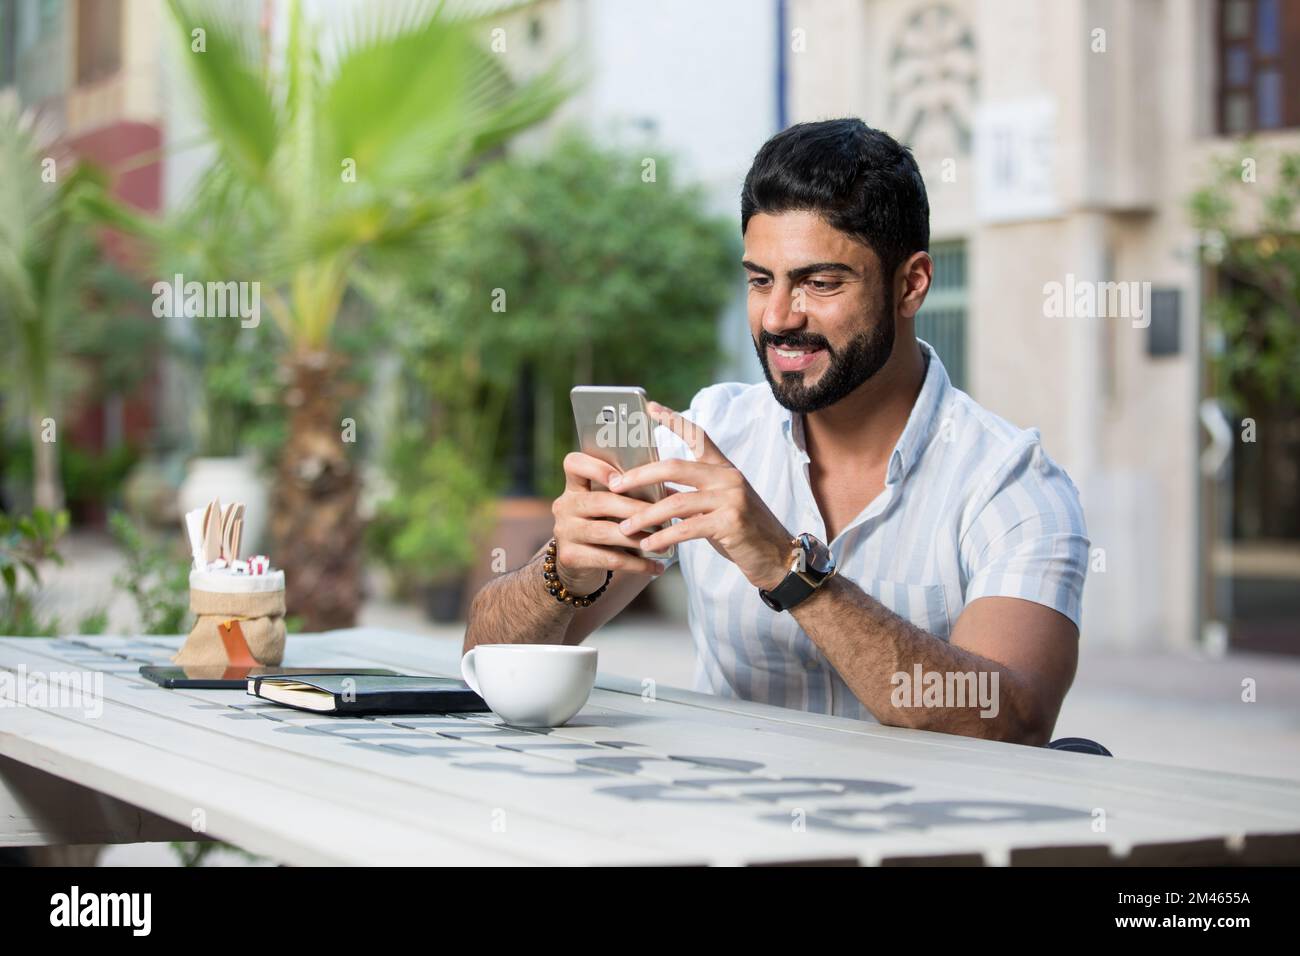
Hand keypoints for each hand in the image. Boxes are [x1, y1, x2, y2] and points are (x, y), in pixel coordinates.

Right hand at [551, 451, 666, 594]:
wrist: (580, 565)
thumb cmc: (603, 526)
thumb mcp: (609, 507)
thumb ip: (630, 495)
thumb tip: (671, 493)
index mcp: (574, 487)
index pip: (574, 464)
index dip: (596, 468)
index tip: (621, 478)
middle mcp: (564, 506)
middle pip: (600, 501)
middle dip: (635, 508)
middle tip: (662, 515)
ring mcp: (564, 532)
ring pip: (605, 532)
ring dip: (638, 537)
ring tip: (662, 543)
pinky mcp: (570, 557)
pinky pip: (609, 559)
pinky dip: (636, 564)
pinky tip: (656, 567)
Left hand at [612, 401, 792, 590]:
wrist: (778, 558)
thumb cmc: (742, 533)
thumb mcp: (717, 506)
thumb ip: (690, 494)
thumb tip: (654, 490)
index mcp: (724, 469)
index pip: (697, 435)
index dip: (674, 419)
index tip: (651, 407)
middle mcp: (729, 477)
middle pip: (674, 467)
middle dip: (640, 475)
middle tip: (615, 485)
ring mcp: (732, 498)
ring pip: (676, 501)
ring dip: (645, 516)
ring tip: (624, 527)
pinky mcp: (731, 522)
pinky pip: (687, 527)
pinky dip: (663, 536)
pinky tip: (648, 545)